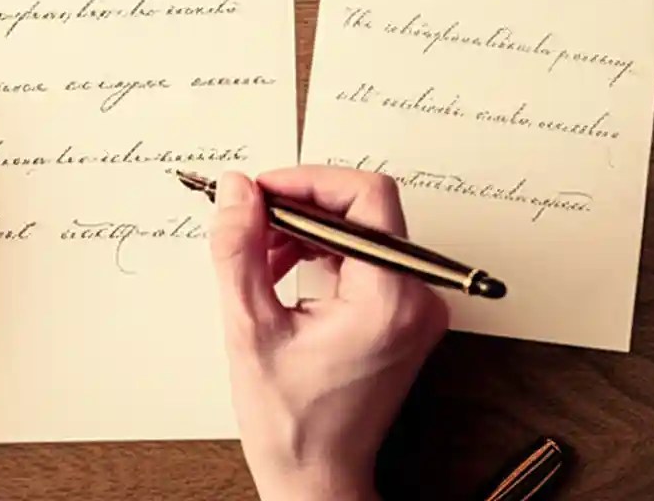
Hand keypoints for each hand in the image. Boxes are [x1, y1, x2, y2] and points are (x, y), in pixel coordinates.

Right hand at [208, 167, 448, 500]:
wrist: (318, 478)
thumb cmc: (291, 423)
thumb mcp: (249, 329)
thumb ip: (239, 250)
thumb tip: (236, 192)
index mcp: (387, 300)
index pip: (367, 197)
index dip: (311, 181)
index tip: (265, 192)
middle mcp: (416, 299)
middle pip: (365, 211)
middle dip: (301, 207)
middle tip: (252, 219)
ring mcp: (415, 309)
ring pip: (362, 232)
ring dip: (307, 231)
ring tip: (261, 255)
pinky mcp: (404, 316)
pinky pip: (364, 259)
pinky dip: (322, 255)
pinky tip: (281, 272)